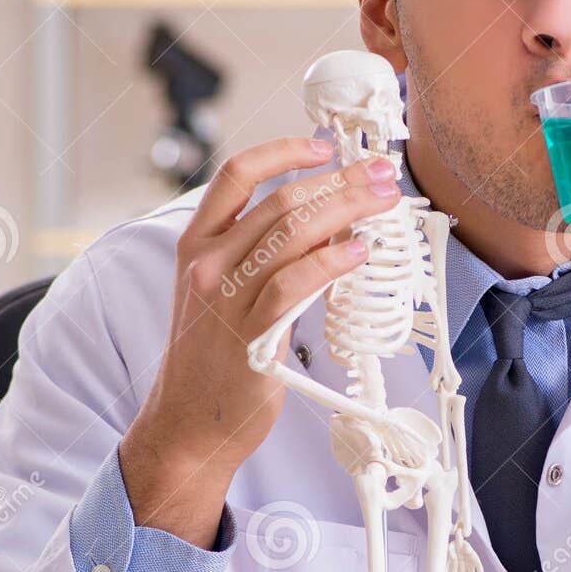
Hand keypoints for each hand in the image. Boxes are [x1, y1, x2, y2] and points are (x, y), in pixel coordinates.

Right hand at [120, 137, 401, 540]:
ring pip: (292, 234)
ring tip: (383, 204)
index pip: (236, 176)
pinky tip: (359, 252)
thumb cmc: (213, 359)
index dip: (283, 151)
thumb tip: (327, 221)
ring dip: (346, 210)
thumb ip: (261, 255)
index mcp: (195, 245)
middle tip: (381, 175)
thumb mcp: (221, 292)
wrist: (188, 424)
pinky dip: (332, 261)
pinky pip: (295, 285)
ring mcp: (226, 300)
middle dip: (340, 181)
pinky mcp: (250, 337)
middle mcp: (206, 264)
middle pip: (281, 201)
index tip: (324, 147)